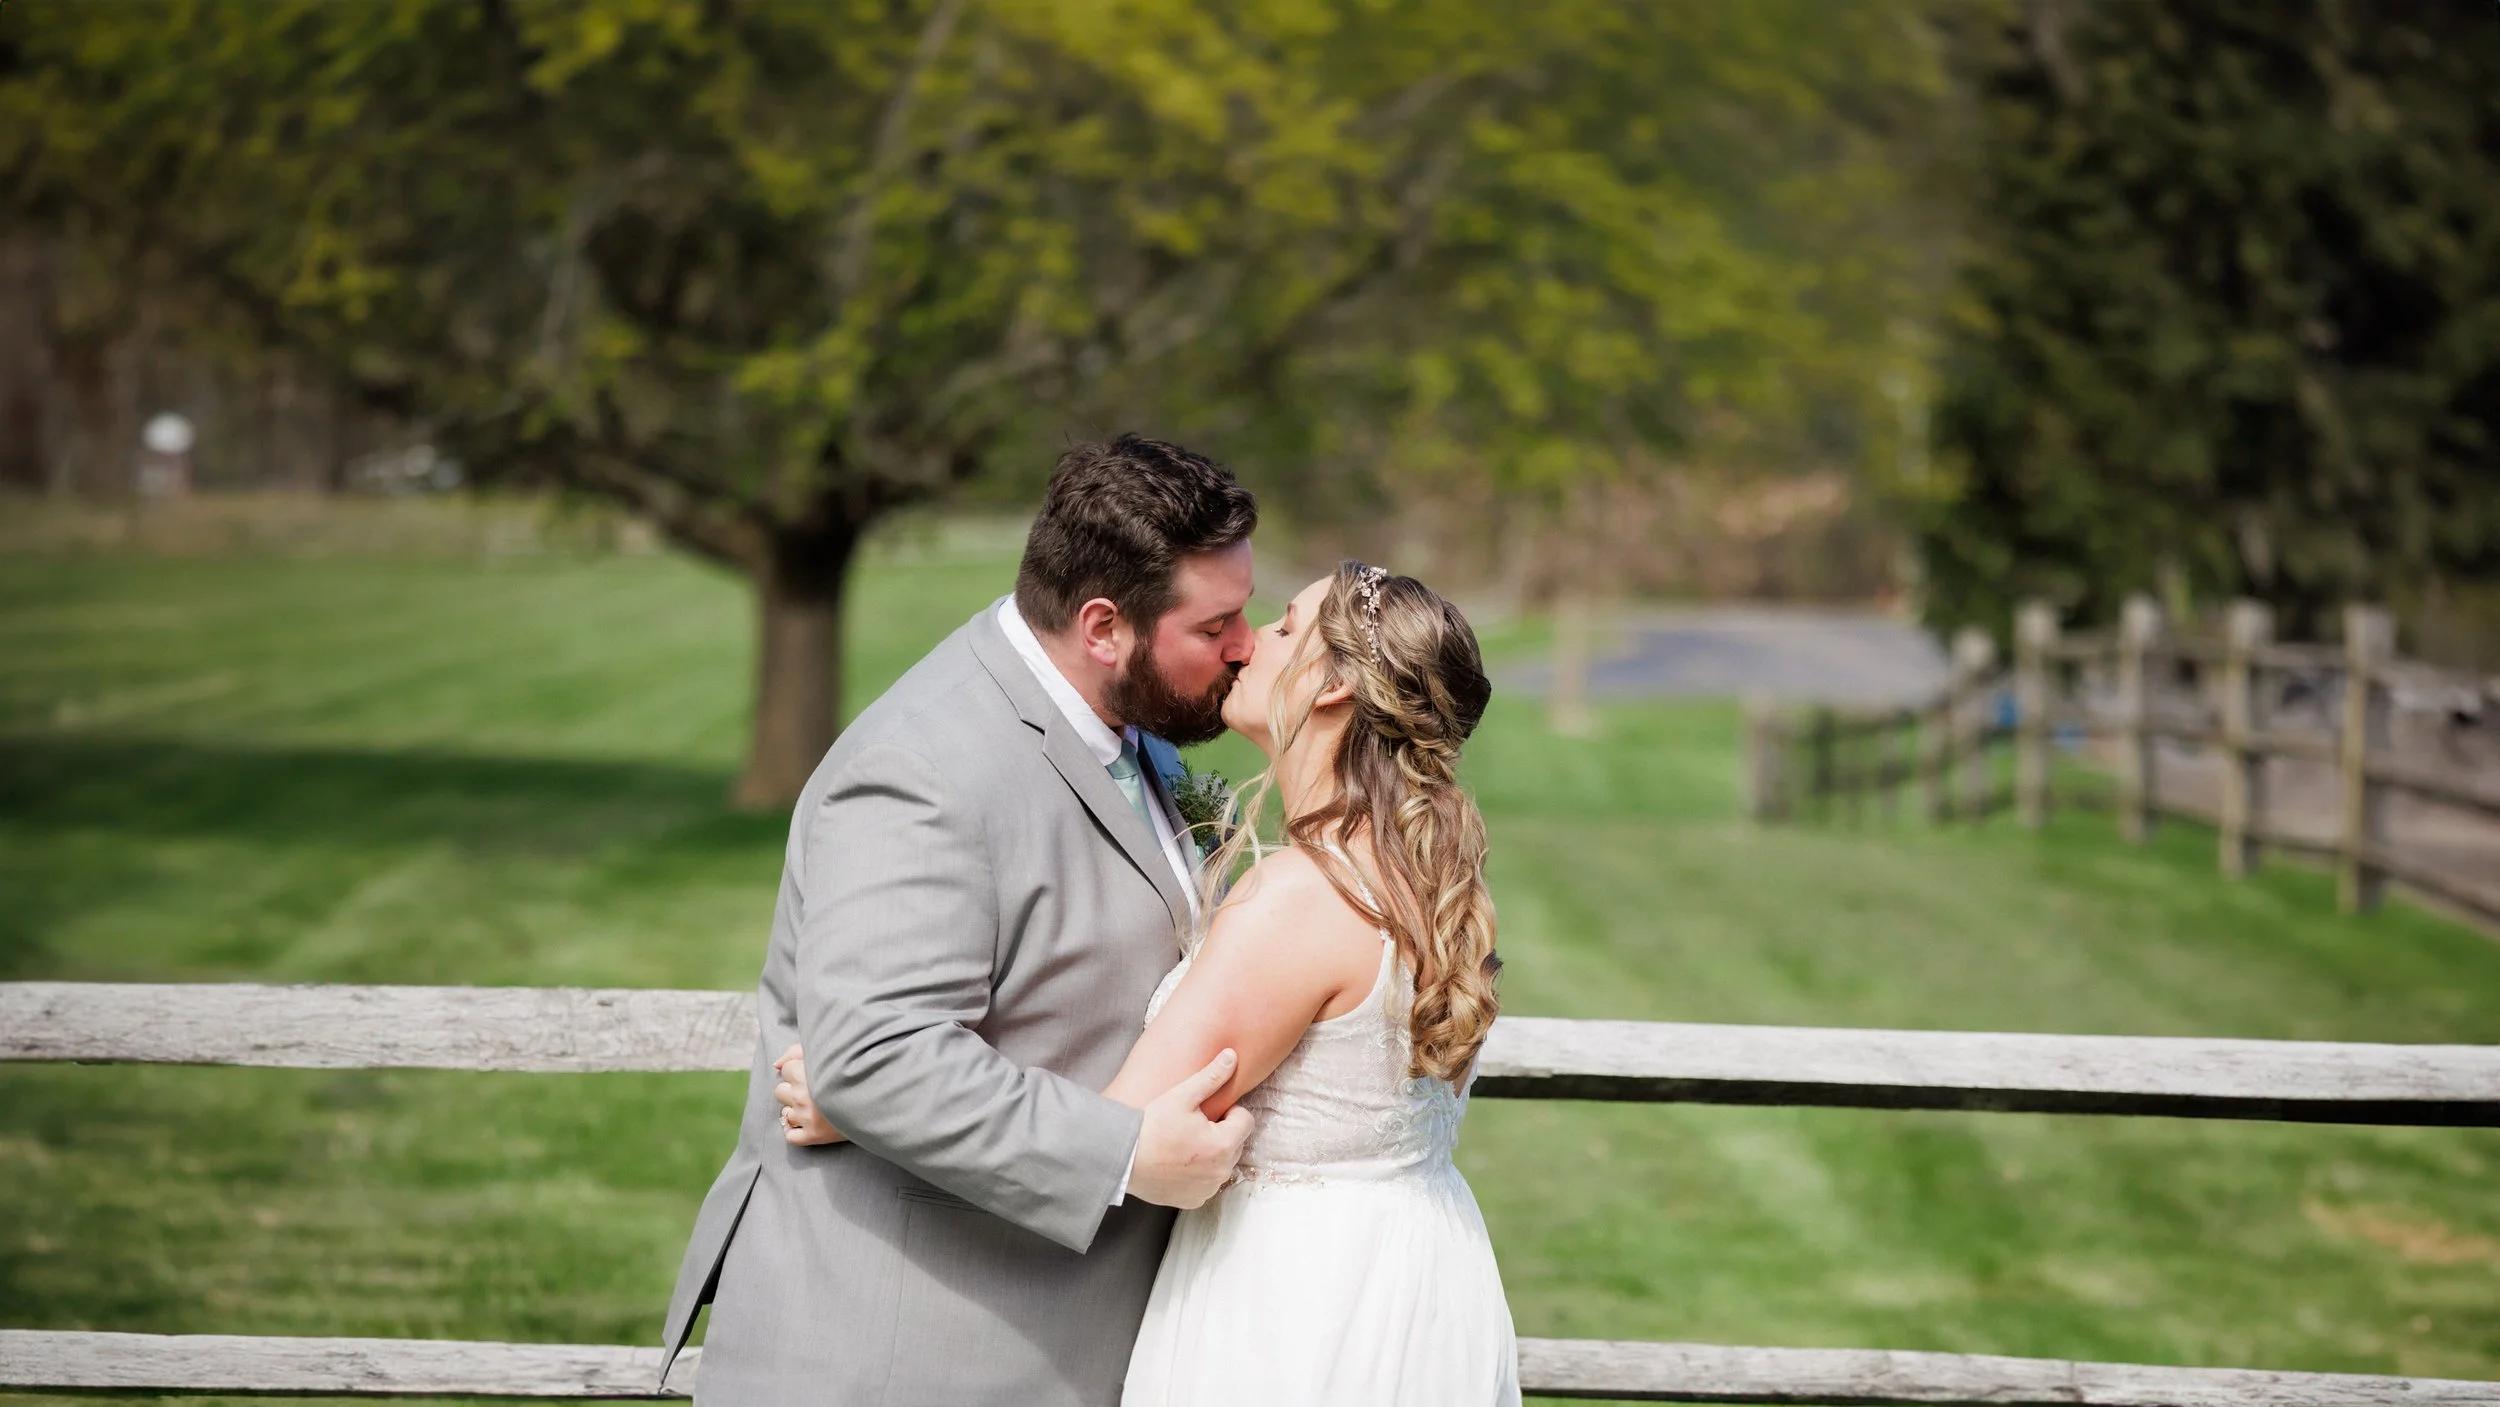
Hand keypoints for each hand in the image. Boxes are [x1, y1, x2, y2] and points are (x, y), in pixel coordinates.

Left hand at [772, 1044, 846, 1146]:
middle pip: (780, 1092)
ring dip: (796, 1110)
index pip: (785, 1070)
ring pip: (785, 1113)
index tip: (812, 1075)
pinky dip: (795, 1131)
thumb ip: (797, 1051)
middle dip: (793, 1091)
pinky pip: (790, 1136)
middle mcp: (803, 1096)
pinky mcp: (813, 1136)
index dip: (797, 1071)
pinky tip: (807, 1125)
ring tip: (814, 1107)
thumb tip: (776, 1065)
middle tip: (813, 1091)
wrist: (877, 1100)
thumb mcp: (828, 1053)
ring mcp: (806, 1117)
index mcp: (805, 1073)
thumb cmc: (854, 1072)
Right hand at [1122, 1048, 1252, 1208]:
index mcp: (1224, 1144)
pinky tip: (1178, 1163)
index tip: (1205, 1112)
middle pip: (1236, 1143)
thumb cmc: (1152, 1125)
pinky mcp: (1194, 1201)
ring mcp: (1208, 1189)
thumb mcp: (1182, 1096)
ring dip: (1211, 1153)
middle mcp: (1221, 1171)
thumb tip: (1233, 1056)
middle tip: (1191, 1126)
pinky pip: (1207, 1182)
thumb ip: (1212, 1076)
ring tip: (1183, 1144)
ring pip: (1222, 1163)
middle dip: (1221, 1132)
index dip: (1229, 1112)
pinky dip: (1199, 1173)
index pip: (1246, 1121)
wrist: (1122, 1158)